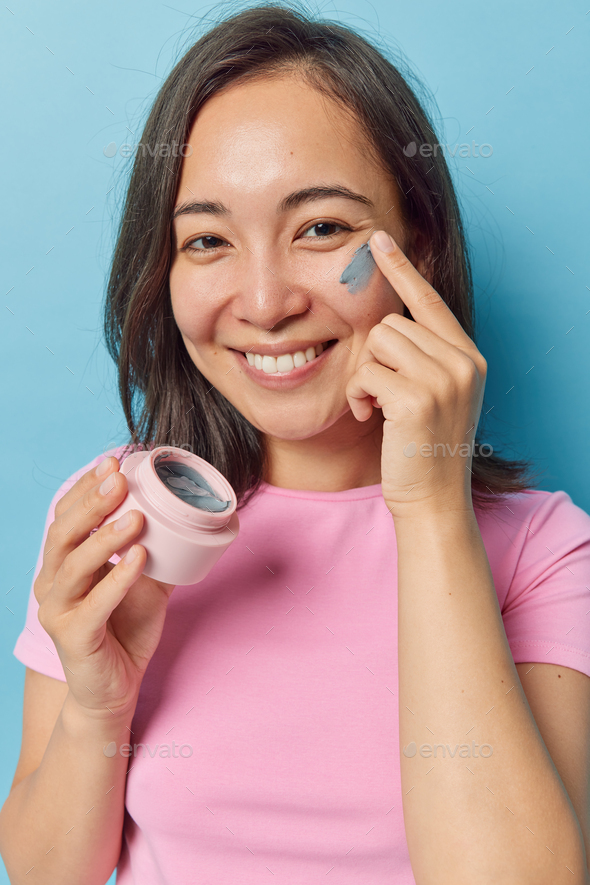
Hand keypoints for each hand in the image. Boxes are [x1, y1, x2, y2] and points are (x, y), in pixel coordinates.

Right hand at [34, 456, 175, 719]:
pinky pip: (94, 604)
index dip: (85, 490)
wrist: (115, 688)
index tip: (111, 463)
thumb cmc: (125, 629)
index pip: (66, 517)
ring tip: (136, 516)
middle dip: (91, 503)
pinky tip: (138, 558)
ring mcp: (58, 611)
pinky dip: (117, 578)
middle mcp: (51, 583)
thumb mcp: (144, 581)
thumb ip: (155, 550)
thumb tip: (186, 513)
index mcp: (62, 565)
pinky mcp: (73, 637)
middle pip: (63, 534)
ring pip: (74, 565)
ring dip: (105, 537)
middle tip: (119, 479)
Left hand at [345, 230, 486, 517]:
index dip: (401, 269)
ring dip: (364, 376)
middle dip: (374, 358)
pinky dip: (357, 395)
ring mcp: (443, 378)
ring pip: (376, 343)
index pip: (429, 300)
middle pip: (391, 324)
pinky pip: (365, 372)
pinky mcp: (418, 398)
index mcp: (467, 357)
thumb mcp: (435, 395)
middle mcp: (462, 362)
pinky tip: (369, 417)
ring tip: (375, 406)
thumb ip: (422, 357)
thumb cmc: (423, 449)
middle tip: (380, 395)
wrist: (433, 500)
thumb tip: (388, 321)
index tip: (378, 239)